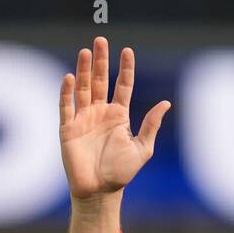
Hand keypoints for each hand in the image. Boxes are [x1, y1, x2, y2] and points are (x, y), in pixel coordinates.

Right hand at [60, 36, 170, 198]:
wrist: (99, 192)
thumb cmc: (121, 173)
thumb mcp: (142, 149)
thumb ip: (151, 125)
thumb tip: (166, 103)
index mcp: (119, 116)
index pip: (122, 86)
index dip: (125, 69)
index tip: (128, 51)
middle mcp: (100, 113)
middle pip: (99, 80)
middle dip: (100, 61)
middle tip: (100, 40)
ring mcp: (83, 119)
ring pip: (82, 88)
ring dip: (83, 70)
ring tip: (85, 51)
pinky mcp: (68, 128)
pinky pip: (66, 106)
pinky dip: (67, 92)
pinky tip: (70, 77)